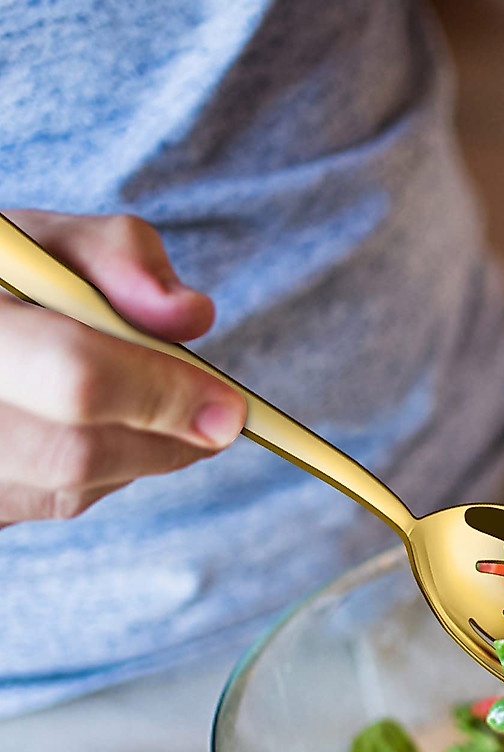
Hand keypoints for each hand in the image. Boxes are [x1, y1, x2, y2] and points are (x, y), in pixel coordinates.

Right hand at [0, 210, 244, 525]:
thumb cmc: (6, 278)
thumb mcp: (49, 246)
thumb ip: (119, 259)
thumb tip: (190, 315)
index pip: (76, 380)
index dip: (164, 395)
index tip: (231, 407)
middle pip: (77, 455)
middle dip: (164, 435)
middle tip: (218, 417)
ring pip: (73, 488)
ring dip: (137, 450)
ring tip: (140, 401)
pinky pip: (56, 502)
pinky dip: (101, 468)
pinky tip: (93, 427)